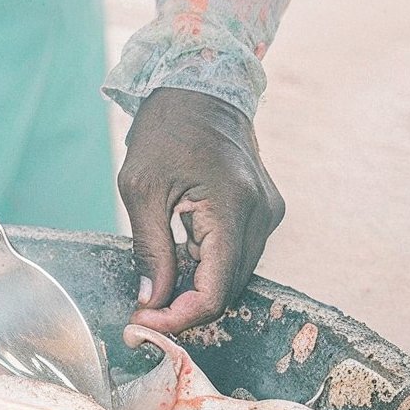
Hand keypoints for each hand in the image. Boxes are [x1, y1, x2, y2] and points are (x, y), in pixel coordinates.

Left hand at [117, 88, 283, 333]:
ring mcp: (268, 211)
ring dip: (199, 286)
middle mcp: (262, 214)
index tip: (146, 324)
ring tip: (158, 283)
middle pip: (229, 288)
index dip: (182, 317)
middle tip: (144, 313)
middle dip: (187, 307)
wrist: (200, 84)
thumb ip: (150, 250)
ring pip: (235, 274)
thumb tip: (150, 302)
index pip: (216, 290)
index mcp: (233, 207)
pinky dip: (210, 264)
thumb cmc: (166, 129)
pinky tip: (181, 255)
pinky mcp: (265, 208)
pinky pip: (239, 253)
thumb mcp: (141, 189)